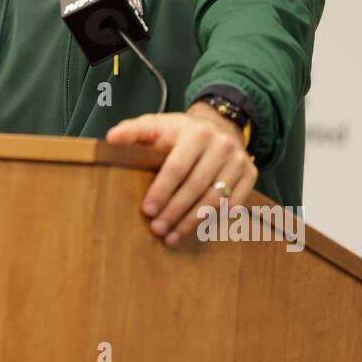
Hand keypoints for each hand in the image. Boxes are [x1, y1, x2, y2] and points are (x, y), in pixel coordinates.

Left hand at [105, 102, 256, 247]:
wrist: (218, 126)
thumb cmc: (178, 132)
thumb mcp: (155, 125)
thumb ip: (132, 132)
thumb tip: (111, 139)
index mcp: (197, 133)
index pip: (177, 167)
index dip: (161, 191)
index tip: (147, 210)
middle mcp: (222, 145)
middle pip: (196, 186)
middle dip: (174, 211)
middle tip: (156, 228)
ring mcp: (239, 160)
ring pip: (215, 199)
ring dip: (192, 222)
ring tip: (172, 236)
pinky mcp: (251, 174)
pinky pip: (234, 204)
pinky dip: (215, 220)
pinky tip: (196, 230)